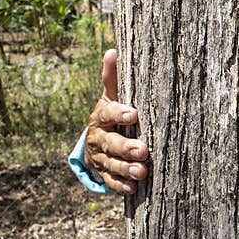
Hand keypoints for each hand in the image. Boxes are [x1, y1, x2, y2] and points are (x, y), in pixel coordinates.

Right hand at [84, 49, 148, 193]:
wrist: (95, 140)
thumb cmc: (112, 113)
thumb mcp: (111, 96)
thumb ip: (113, 78)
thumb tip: (112, 50)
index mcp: (101, 116)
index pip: (108, 113)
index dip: (119, 114)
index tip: (134, 114)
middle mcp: (98, 137)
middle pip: (110, 143)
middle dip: (125, 147)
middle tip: (143, 150)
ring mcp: (100, 157)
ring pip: (111, 164)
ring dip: (126, 168)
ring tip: (142, 172)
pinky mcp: (104, 173)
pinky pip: (110, 181)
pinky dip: (121, 185)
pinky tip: (133, 188)